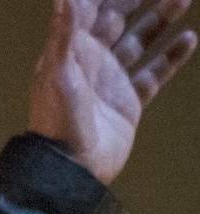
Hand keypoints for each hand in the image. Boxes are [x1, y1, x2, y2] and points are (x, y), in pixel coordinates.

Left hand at [29, 0, 196, 182]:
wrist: (71, 168)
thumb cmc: (57, 120)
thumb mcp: (58, 72)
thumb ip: (64, 32)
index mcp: (70, 50)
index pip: (91, 9)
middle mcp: (91, 61)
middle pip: (117, 20)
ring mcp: (111, 81)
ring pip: (139, 41)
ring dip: (159, 19)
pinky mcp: (128, 102)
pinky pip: (154, 73)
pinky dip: (171, 56)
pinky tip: (189, 38)